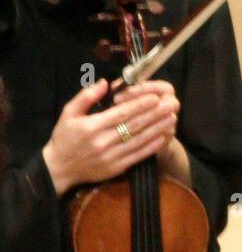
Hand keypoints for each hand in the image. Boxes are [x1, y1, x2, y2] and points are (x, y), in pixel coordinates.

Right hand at [42, 77, 180, 195]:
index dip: (139, 105)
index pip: (120, 114)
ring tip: (171, 119)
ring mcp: (111, 156)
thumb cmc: (64, 137)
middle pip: (133, 126)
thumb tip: (104, 83)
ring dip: (157, 129)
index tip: (154, 97)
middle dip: (154, 115)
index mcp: (91, 126)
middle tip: (170, 105)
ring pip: (139, 141)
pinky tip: (163, 138)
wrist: (60, 168)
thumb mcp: (68, 112)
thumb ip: (85, 97)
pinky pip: (138, 156)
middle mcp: (103, 142)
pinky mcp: (117, 168)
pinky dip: (152, 147)